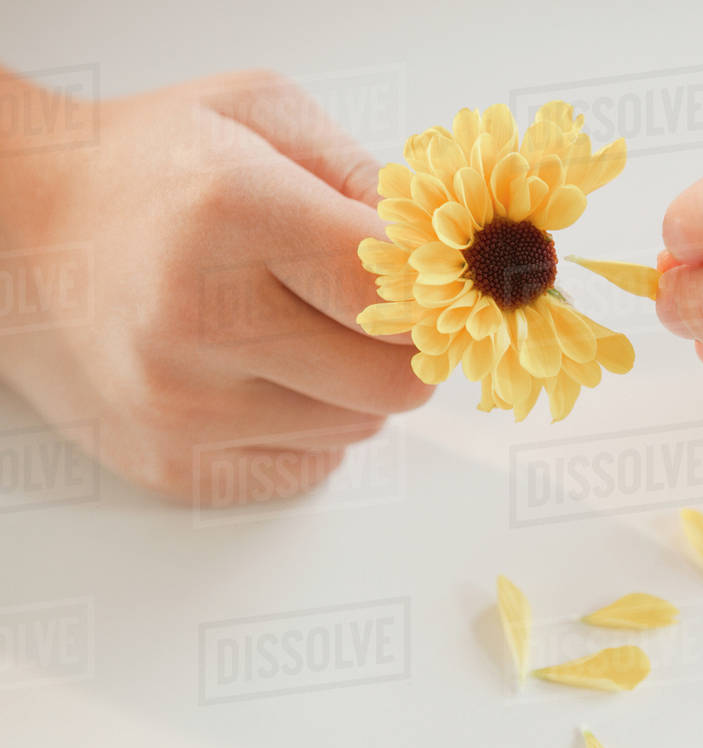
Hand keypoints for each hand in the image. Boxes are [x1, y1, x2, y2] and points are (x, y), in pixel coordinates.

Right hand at [0, 69, 431, 503]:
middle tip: (379, 310)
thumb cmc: (151, 168)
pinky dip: (311, 422)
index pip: (390, 291)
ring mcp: (181, 407)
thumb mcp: (260, 114)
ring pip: (360, 427)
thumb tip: (446, 254)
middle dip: (408, 346)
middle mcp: (199, 321)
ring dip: (355, 383)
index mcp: (229, 212)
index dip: (434, 291)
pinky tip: (264, 374)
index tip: (438, 282)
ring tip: (297, 329)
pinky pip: (311, 464)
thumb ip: (365, 176)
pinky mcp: (174, 464)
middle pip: (393, 380)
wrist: (16, 233)